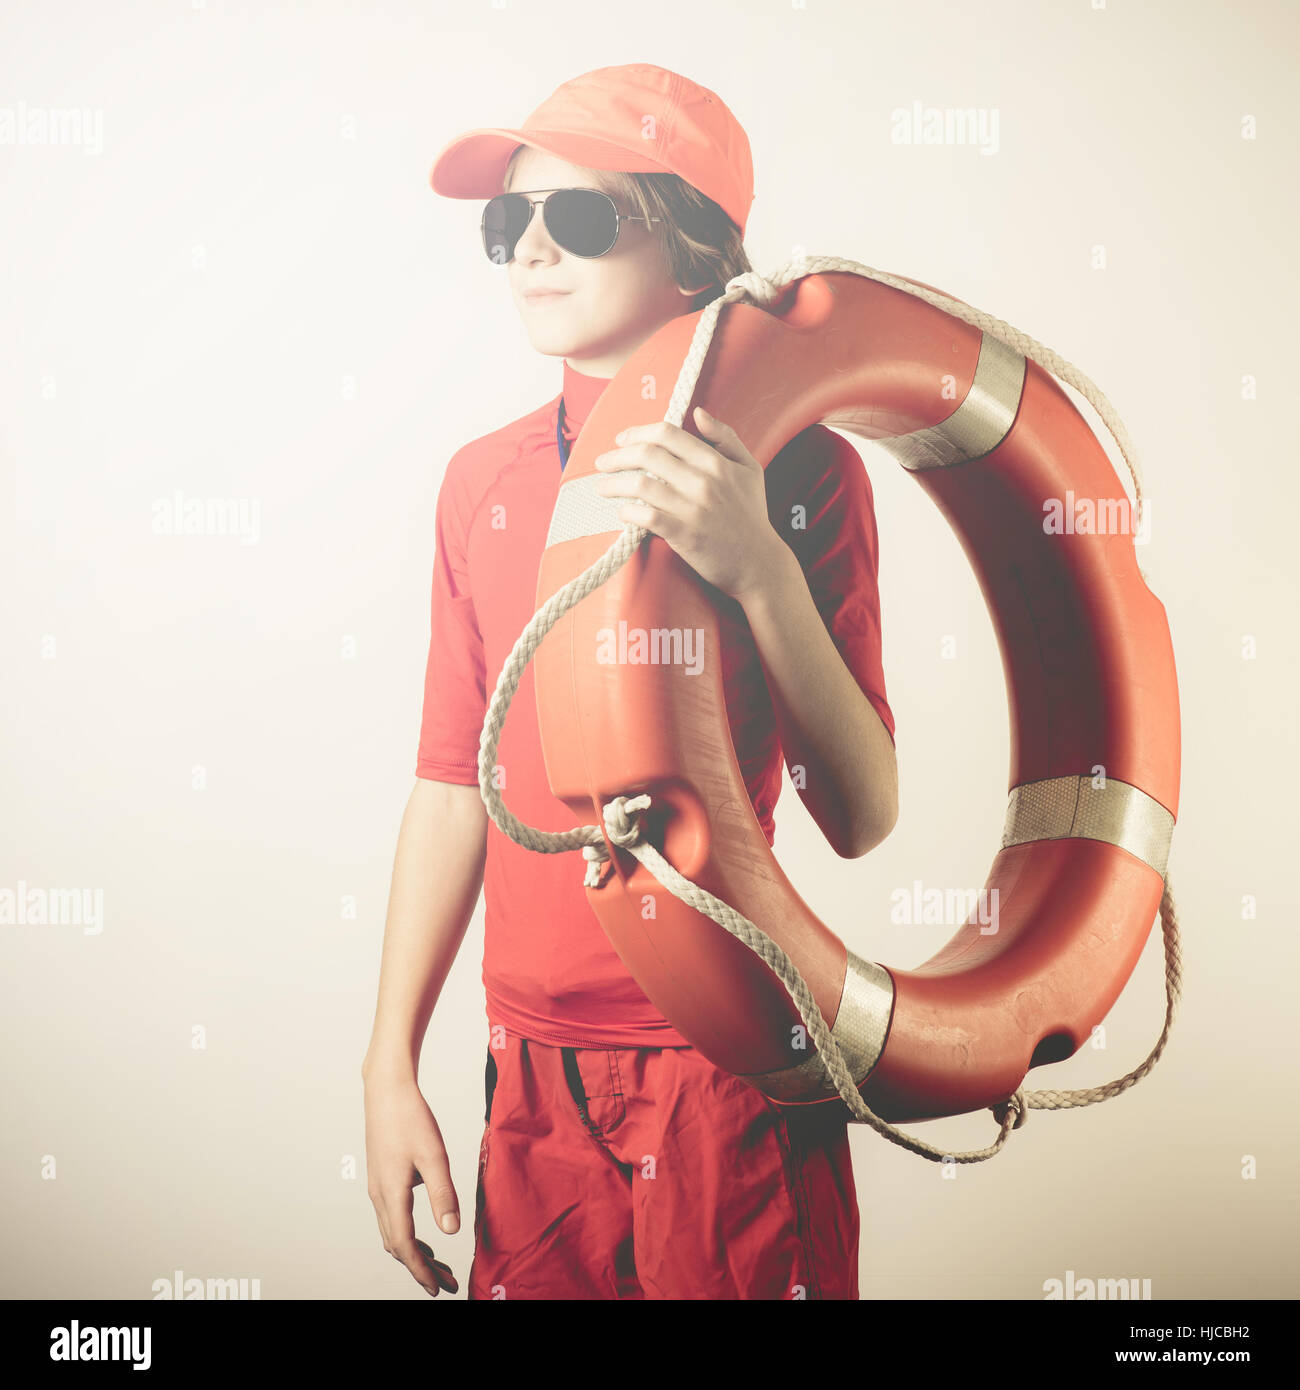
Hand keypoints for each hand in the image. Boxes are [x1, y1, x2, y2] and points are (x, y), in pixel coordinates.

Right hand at [364, 1074, 459, 1296]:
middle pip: (397, 1245)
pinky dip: (407, 1233)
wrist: (386, 1089)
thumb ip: (443, 1193)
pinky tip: (425, 1230)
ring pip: (392, 1232)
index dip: (422, 1271)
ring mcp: (378, 1187)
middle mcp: (380, 1196)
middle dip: (420, 1267)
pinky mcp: (381, 1178)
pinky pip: (391, 1217)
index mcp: (392, 1194)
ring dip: (414, 1252)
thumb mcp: (434, 1155)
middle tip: (444, 1282)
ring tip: (438, 1263)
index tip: (438, 1289)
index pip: (405, 1246)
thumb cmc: (410, 1117)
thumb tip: (451, 1230)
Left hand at [592, 406, 784, 602]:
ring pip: (641, 484)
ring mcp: (692, 508)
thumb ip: (726, 437)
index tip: (622, 439)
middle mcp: (703, 481)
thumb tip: (699, 412)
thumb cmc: (751, 515)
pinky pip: (645, 516)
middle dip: (617, 455)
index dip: (638, 432)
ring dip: (614, 483)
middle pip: (648, 455)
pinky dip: (627, 511)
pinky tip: (622, 511)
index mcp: (716, 462)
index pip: (667, 434)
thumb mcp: (749, 468)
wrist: (758, 562)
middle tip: (603, 462)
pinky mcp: (683, 534)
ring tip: (602, 486)